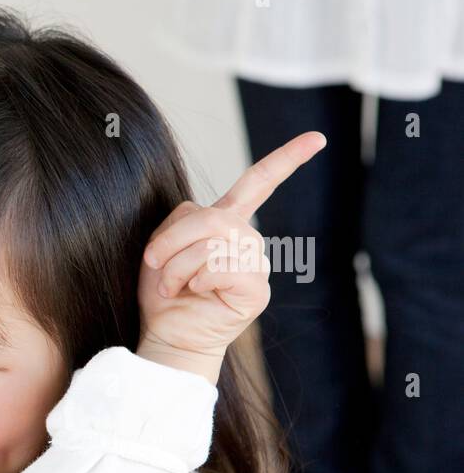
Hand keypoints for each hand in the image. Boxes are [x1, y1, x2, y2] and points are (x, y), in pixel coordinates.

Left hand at [137, 132, 327, 369]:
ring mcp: (256, 264)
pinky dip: (196, 280)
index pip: (258, 183)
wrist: (167, 335)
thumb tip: (209, 224)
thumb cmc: (163, 292)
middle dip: (171, 240)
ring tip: (171, 286)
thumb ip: (183, 221)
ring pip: (212, 244)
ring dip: (177, 266)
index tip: (318, 138)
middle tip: (154, 262)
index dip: (287, 158)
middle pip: (212, 218)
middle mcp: (248, 240)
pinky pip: (221, 268)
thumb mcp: (161, 246)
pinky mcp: (256, 290)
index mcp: (228, 223)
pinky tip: (195, 293)